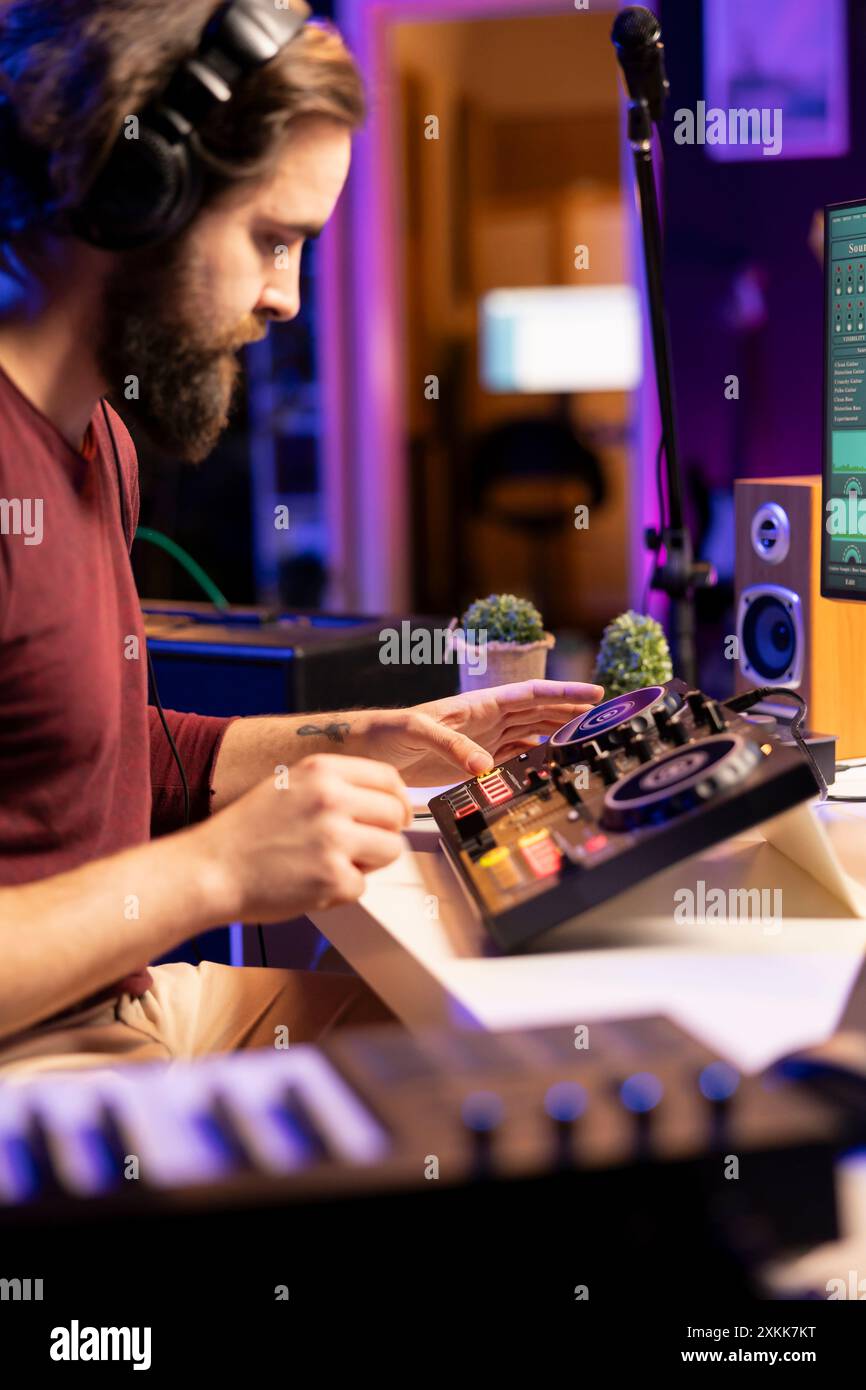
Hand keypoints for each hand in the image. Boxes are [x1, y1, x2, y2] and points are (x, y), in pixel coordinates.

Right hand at [198, 754, 413, 921]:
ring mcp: (335, 838)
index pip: (388, 778)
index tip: (395, 814)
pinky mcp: (334, 877)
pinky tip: (313, 883)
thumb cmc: (244, 834)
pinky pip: (363, 885)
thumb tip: (382, 798)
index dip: (396, 800)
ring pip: (391, 850)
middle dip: (383, 834)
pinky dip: (342, 891)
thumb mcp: (288, 786)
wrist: (210, 870)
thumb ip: (333, 786)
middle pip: (394, 815)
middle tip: (358, 847)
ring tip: (331, 864)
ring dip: (368, 863)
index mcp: (321, 771)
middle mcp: (331, 799)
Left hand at [353, 679, 604, 785]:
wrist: (366, 751)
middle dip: (572, 713)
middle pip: (540, 712)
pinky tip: (552, 763)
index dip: (564, 694)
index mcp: (478, 704)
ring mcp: (483, 740)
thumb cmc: (386, 731)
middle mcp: (486, 719)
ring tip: (588, 738)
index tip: (594, 695)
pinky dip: (536, 758)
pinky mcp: (475, 761)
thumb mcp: (416, 730)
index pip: (530, 694)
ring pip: (532, 732)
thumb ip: (452, 745)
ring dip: (559, 733)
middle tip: (606, 719)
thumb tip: (486, 765)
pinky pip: (515, 757)